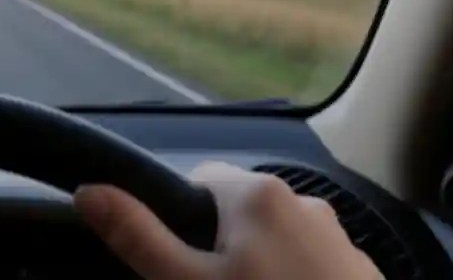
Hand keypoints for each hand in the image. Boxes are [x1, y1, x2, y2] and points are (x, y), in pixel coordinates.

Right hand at [74, 162, 381, 279]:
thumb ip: (139, 237)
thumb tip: (89, 191)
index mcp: (258, 194)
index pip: (202, 181)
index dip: (181, 221)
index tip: (178, 265)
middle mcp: (305, 202)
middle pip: (241, 215)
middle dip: (220, 250)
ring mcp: (339, 238)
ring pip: (280, 244)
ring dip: (260, 269)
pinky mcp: (362, 273)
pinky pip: (313, 269)